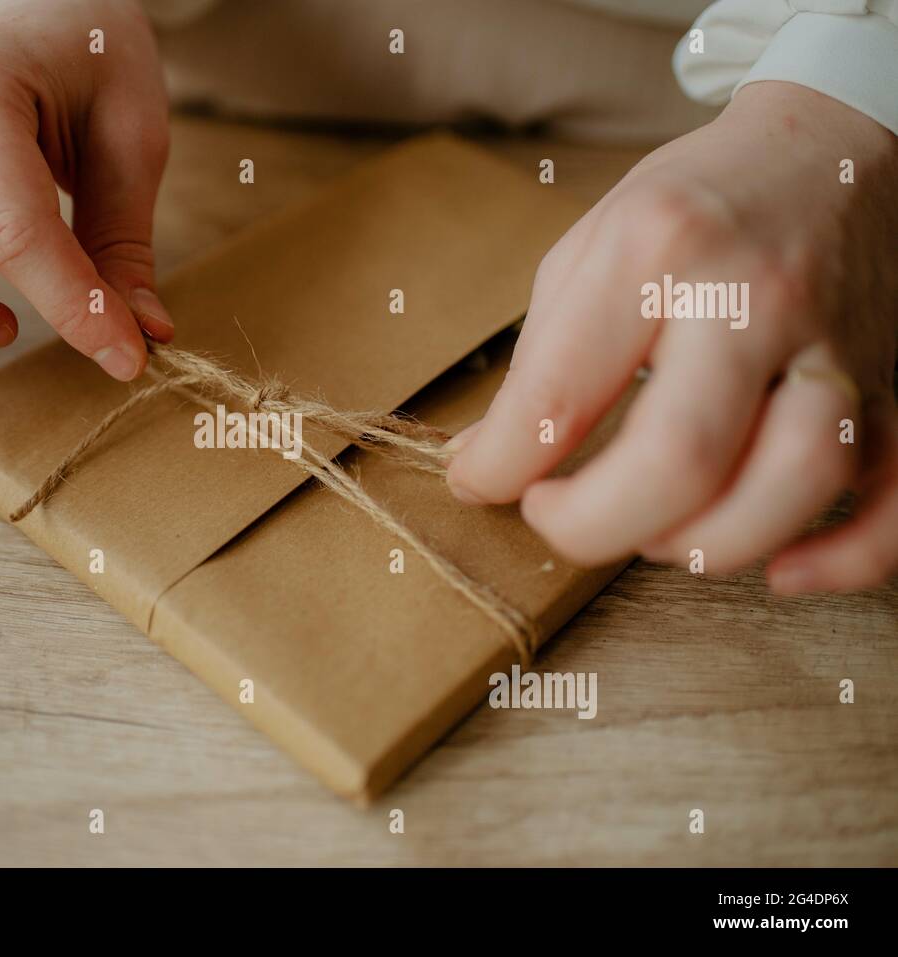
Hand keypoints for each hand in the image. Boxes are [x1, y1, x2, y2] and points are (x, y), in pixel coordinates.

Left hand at [447, 81, 897, 593]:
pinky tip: (780, 570)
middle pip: (681, 458)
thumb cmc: (700, 203)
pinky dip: (844, 559)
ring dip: (704, 543)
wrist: (839, 145)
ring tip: (653, 529)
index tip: (480, 481)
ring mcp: (843, 346)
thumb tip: (485, 463)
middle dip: (593, 523)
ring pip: (795, 484)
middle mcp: (758, 297)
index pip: (561, 391)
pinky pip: (897, 502)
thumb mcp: (595, 248)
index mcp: (660, 249)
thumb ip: (542, 359)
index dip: (500, 464)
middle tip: (555, 515)